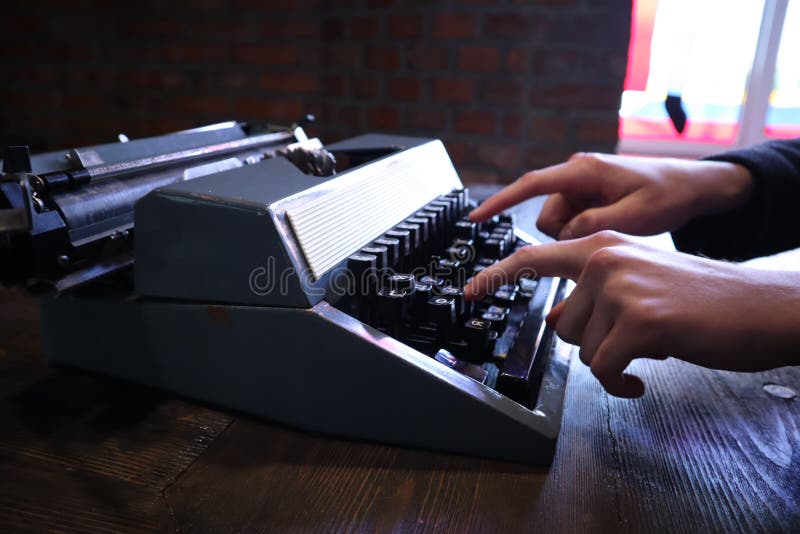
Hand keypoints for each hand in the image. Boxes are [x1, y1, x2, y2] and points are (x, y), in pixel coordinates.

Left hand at [464, 231, 799, 397]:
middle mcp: (605, 261)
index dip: (497, 277)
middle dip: (591, 342)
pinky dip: (618, 383)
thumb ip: (593, 295)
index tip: (469, 291)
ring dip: (610, 360)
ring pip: (583, 349)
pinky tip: (639, 378)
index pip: (534, 259)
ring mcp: (621, 288)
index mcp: (603, 248)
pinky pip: (603, 370)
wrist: (759, 307)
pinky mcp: (639, 321)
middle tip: (631, 338)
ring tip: (648, 347)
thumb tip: (555, 317)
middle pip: (560, 324)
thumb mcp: (638, 284)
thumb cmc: (700, 299)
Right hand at [469, 153, 752, 239]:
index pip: (530, 185)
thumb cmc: (669, 194)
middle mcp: (577, 174)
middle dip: (567, 234)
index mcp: (584, 171)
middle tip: (605, 234)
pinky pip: (572, 221)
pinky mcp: (588, 196)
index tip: (475, 216)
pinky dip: (585, 230)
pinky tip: (613, 225)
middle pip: (547, 216)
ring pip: (558, 223)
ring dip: (578, 233)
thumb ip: (596, 225)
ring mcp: (582, 186)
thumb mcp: (637, 215)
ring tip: (614, 227)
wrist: (693, 186)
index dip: (500, 202)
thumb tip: (566, 235)